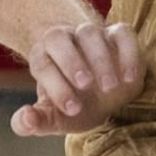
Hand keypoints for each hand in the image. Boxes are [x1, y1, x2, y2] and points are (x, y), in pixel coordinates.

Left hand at [10, 20, 144, 136]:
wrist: (103, 95)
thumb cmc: (75, 106)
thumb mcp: (55, 119)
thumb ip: (34, 122)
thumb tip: (26, 119)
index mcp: (44, 58)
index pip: (42, 64)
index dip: (56, 86)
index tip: (73, 109)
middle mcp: (64, 41)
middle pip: (57, 38)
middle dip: (70, 61)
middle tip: (86, 86)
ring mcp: (92, 35)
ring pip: (89, 33)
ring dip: (99, 58)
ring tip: (109, 87)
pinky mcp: (119, 35)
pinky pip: (122, 33)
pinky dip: (127, 52)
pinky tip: (130, 78)